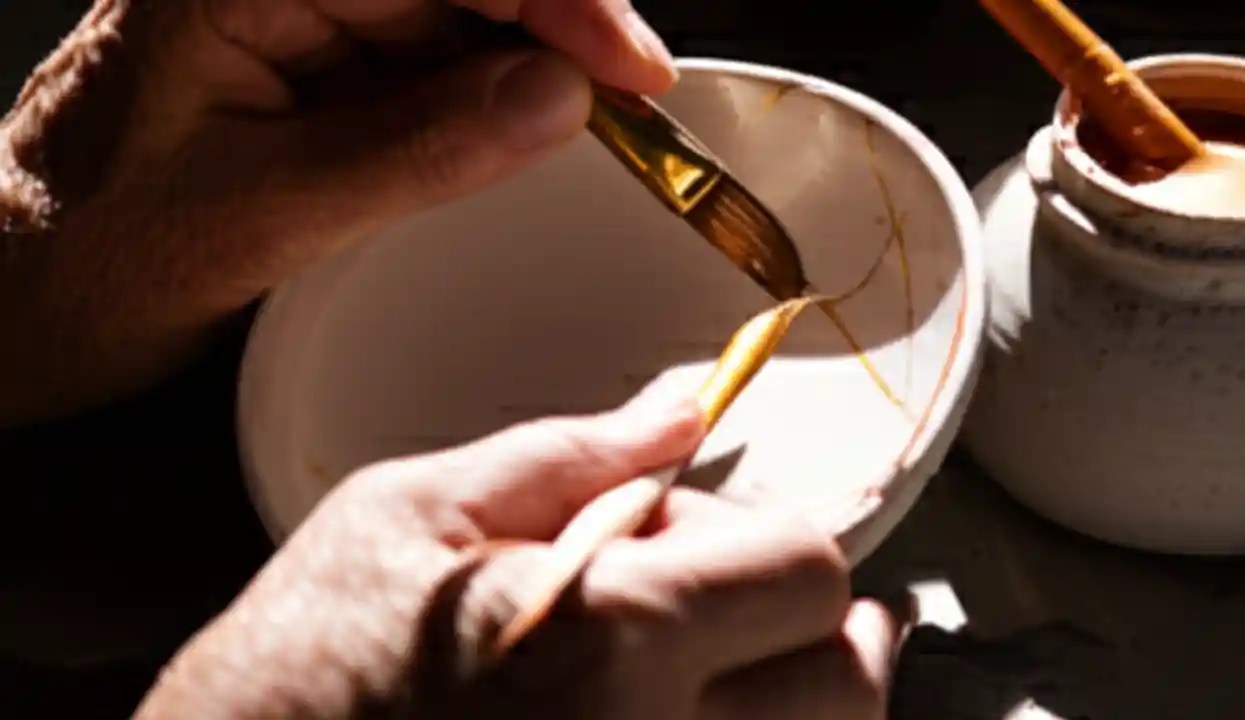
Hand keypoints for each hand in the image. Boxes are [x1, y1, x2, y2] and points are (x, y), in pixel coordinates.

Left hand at [0, 0, 675, 426]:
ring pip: (452, 15)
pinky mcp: (306, 61)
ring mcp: (289, 16)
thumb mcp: (256, 218)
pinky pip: (423, 63)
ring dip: (530, 67)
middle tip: (629, 107)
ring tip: (593, 129)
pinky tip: (521, 135)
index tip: (632, 67)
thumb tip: (551, 101)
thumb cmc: (84, 263)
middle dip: (557, 31)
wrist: (14, 306)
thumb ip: (410, 154)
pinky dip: (486, 100)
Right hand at [134, 384, 905, 718]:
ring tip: (703, 663)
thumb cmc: (303, 663)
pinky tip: (672, 713)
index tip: (717, 538)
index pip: (806, 569)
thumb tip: (677, 412)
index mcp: (614, 634)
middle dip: (810, 626)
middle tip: (738, 602)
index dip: (771, 538)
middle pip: (849, 684)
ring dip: (790, 696)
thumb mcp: (415, 510)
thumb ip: (569, 454)